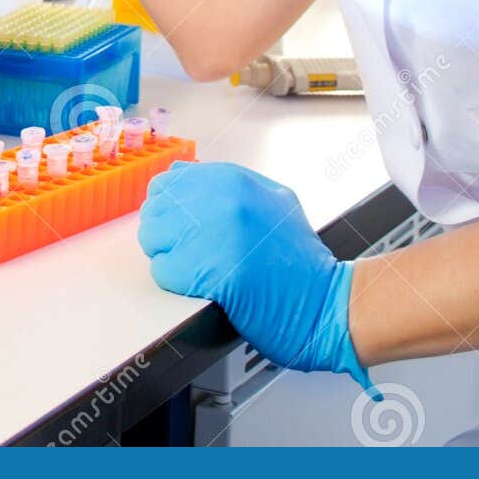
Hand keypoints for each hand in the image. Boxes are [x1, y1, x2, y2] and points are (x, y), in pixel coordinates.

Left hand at [139, 161, 375, 393]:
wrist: (325, 305)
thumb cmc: (300, 261)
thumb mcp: (273, 201)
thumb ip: (229, 184)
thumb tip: (181, 173)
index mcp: (233, 179)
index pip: (168, 181)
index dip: (170, 207)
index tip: (180, 225)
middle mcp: (220, 199)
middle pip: (155, 209)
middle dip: (165, 232)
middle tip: (187, 252)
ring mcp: (213, 233)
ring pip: (153, 238)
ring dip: (168, 256)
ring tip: (194, 269)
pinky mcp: (209, 271)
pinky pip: (163, 271)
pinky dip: (175, 283)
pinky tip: (200, 286)